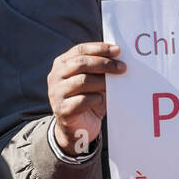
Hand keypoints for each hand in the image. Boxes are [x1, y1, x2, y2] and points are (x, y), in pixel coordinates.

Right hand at [47, 42, 127, 156]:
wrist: (77, 128)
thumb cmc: (87, 99)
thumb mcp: (93, 81)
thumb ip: (100, 69)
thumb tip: (120, 59)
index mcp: (62, 63)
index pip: (80, 50)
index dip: (100, 49)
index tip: (118, 51)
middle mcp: (56, 76)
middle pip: (81, 63)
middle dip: (105, 64)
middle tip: (122, 68)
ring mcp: (56, 93)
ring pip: (82, 81)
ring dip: (102, 82)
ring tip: (115, 85)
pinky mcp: (62, 110)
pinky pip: (81, 101)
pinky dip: (95, 99)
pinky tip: (101, 100)